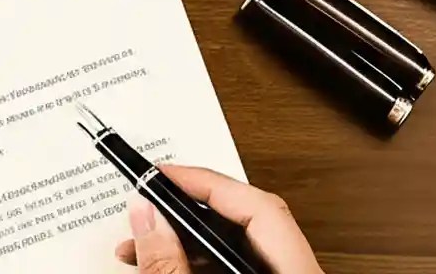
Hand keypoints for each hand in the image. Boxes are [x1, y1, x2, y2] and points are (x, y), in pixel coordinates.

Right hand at [114, 165, 322, 273]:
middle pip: (246, 219)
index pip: (258, 205)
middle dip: (188, 208)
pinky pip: (234, 265)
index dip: (206, 181)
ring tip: (140, 244)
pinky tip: (163, 263)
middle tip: (149, 198)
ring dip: (184, 239)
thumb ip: (170, 264)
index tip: (163, 172)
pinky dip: (197, 261)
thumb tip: (146, 217)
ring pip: (236, 245)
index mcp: (295, 273)